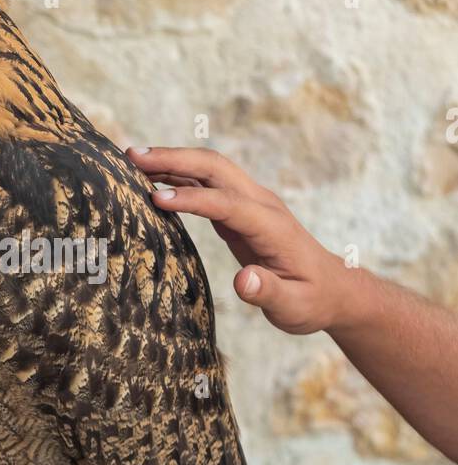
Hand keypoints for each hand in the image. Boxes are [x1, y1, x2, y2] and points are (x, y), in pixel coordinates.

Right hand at [127, 146, 365, 335]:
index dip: (192, 199)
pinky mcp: (240, 209)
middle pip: (215, 167)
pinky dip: (178, 177)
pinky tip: (152, 180)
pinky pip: (207, 184)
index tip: (156, 198)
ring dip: (172, 160)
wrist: (332, 289)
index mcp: (272, 226)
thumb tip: (245, 281)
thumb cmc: (311, 300)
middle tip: (131, 157)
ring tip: (131, 160)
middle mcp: (261, 205)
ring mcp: (251, 203)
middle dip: (174, 158)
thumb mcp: (293, 307)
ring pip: (209, 169)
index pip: (227, 203)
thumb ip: (269, 293)